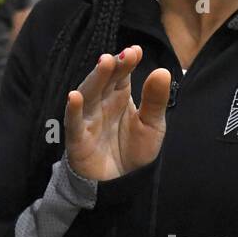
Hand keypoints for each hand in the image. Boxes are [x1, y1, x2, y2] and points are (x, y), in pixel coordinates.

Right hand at [65, 45, 169, 181]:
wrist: (121, 185)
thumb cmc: (134, 151)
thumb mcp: (152, 125)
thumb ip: (156, 100)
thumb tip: (163, 71)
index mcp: (119, 97)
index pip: (121, 75)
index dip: (126, 62)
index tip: (135, 51)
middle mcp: (101, 104)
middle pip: (103, 81)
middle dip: (110, 67)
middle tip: (120, 54)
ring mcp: (88, 120)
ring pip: (89, 95)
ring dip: (95, 79)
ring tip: (104, 63)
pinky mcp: (78, 139)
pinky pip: (74, 123)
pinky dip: (73, 110)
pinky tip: (74, 97)